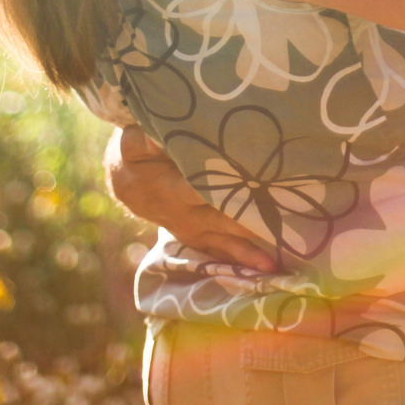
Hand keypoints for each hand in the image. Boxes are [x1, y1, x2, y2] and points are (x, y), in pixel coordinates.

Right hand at [104, 125, 276, 271]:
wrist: (123, 179)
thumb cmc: (134, 152)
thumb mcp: (134, 140)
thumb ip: (144, 139)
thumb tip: (157, 134)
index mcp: (166, 188)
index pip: (200, 190)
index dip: (225, 192)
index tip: (257, 192)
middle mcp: (179, 214)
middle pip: (217, 220)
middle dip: (246, 226)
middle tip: (281, 232)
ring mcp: (187, 229)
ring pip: (219, 242)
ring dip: (245, 253)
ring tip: (275, 264)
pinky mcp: (193, 236)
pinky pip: (216, 251)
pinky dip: (238, 260)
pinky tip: (263, 270)